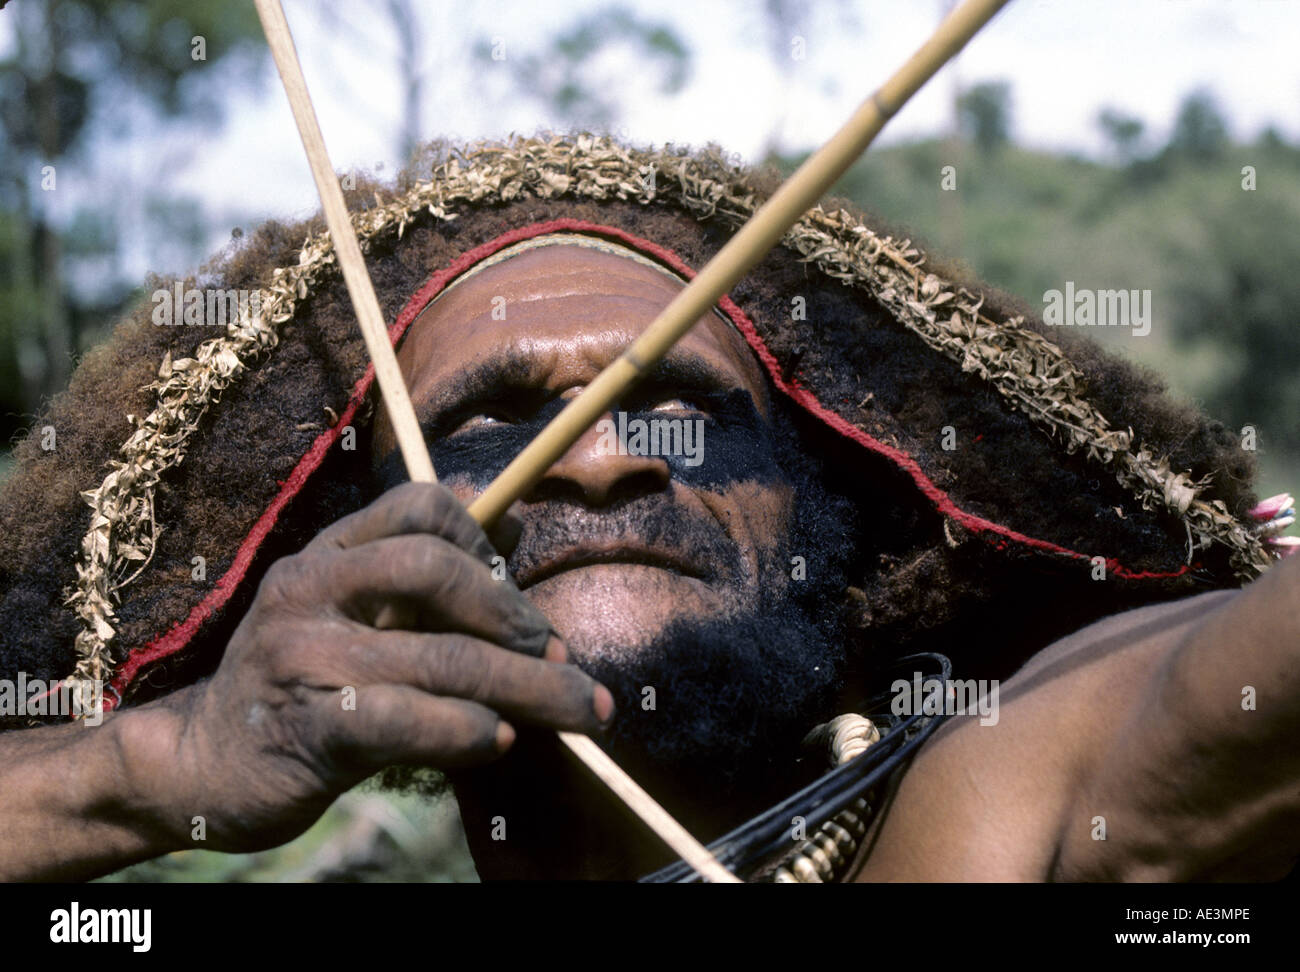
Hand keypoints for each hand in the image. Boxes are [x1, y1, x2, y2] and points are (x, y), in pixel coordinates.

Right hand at [127, 481, 611, 852]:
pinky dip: (467, 730)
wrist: (200, 765)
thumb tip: (513, 527)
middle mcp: (308, 590)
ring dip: (526, 687)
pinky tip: (498, 741)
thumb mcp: (351, 615)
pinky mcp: (307, 729)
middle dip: (515, 615)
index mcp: (325, 554)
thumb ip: (422, 579)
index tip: (519, 595)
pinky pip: (407, 720)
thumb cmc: (301, 685)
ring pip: (439, 657)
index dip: (484, 540)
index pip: (418, 505)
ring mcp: (303, 657)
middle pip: (434, 572)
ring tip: (579, 711)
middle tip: (559, 655)